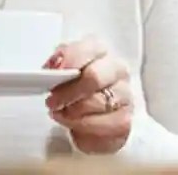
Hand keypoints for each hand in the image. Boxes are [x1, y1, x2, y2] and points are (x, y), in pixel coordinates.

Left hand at [44, 35, 133, 154]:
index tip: (54, 73)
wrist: (87, 117)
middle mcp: (117, 70)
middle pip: (95, 76)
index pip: (89, 49)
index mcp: (100, 52)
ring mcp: (125, 95)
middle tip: (52, 102)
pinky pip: (104, 125)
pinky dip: (83, 127)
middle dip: (69, 92)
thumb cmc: (73, 89)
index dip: (71, 60)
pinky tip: (74, 126)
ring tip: (60, 114)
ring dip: (73, 112)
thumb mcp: (61, 71)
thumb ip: (56, 65)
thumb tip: (53, 68)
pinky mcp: (124, 121)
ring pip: (98, 103)